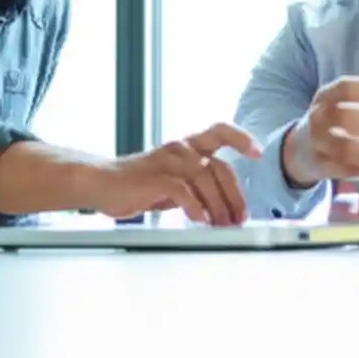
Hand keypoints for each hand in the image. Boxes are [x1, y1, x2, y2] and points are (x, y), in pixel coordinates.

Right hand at [82, 122, 262, 224]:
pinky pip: (184, 191)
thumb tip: (226, 209)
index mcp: (187, 146)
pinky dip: (196, 207)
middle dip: (234, 195)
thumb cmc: (138, 184)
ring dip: (218, 206)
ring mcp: (168, 161)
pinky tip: (200, 221)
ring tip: (222, 225)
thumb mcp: (174, 183)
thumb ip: (198, 188)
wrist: (101, 183)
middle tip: (239, 218)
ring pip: (205, 179)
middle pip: (219, 167)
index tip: (257, 153)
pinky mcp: (156, 177)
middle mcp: (181, 148)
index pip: (219, 132)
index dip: (241, 139)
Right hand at [281, 76, 358, 187]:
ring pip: (345, 147)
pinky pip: (344, 169)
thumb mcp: (349, 108)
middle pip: (351, 116)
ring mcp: (318, 143)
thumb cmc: (337, 124)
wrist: (300, 150)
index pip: (348, 87)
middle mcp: (320, 116)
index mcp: (329, 95)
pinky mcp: (320, 167)